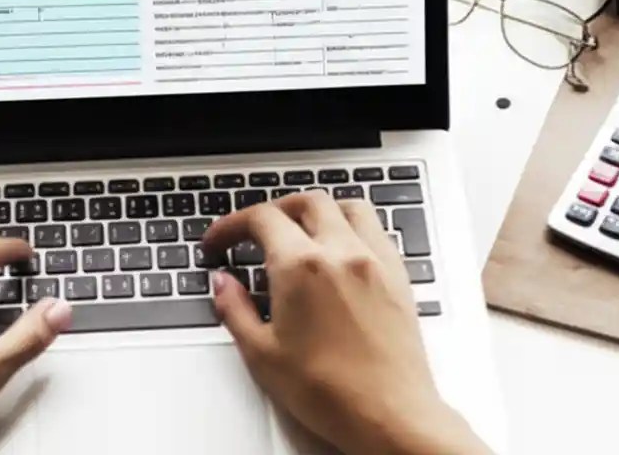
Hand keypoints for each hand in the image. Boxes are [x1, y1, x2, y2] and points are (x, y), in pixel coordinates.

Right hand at [202, 192, 489, 454]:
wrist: (390, 416)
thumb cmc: (331, 392)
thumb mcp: (262, 354)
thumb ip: (234, 310)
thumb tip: (223, 284)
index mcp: (302, 266)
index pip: (261, 218)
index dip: (231, 225)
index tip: (219, 243)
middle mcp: (342, 253)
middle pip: (306, 202)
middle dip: (274, 210)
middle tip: (255, 233)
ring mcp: (375, 262)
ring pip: (348, 207)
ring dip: (319, 211)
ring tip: (301, 231)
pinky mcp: (399, 277)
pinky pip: (376, 231)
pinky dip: (352, 228)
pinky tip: (340, 253)